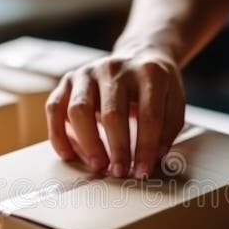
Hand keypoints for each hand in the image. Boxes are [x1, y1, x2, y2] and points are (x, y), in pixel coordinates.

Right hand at [46, 47, 185, 178]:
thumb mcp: (173, 101)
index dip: (145, 148)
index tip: (142, 171)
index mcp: (148, 73)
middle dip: (116, 149)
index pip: (148, 115)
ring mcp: (88, 72)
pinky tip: (68, 155)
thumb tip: (153, 158)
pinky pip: (55, 107)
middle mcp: (115, 68)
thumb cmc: (155, 86)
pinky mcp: (68, 80)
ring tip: (98, 166)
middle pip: (112, 114)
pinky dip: (58, 134)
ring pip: (79, 110)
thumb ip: (167, 129)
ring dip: (88, 144)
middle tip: (119, 172)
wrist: (139, 55)